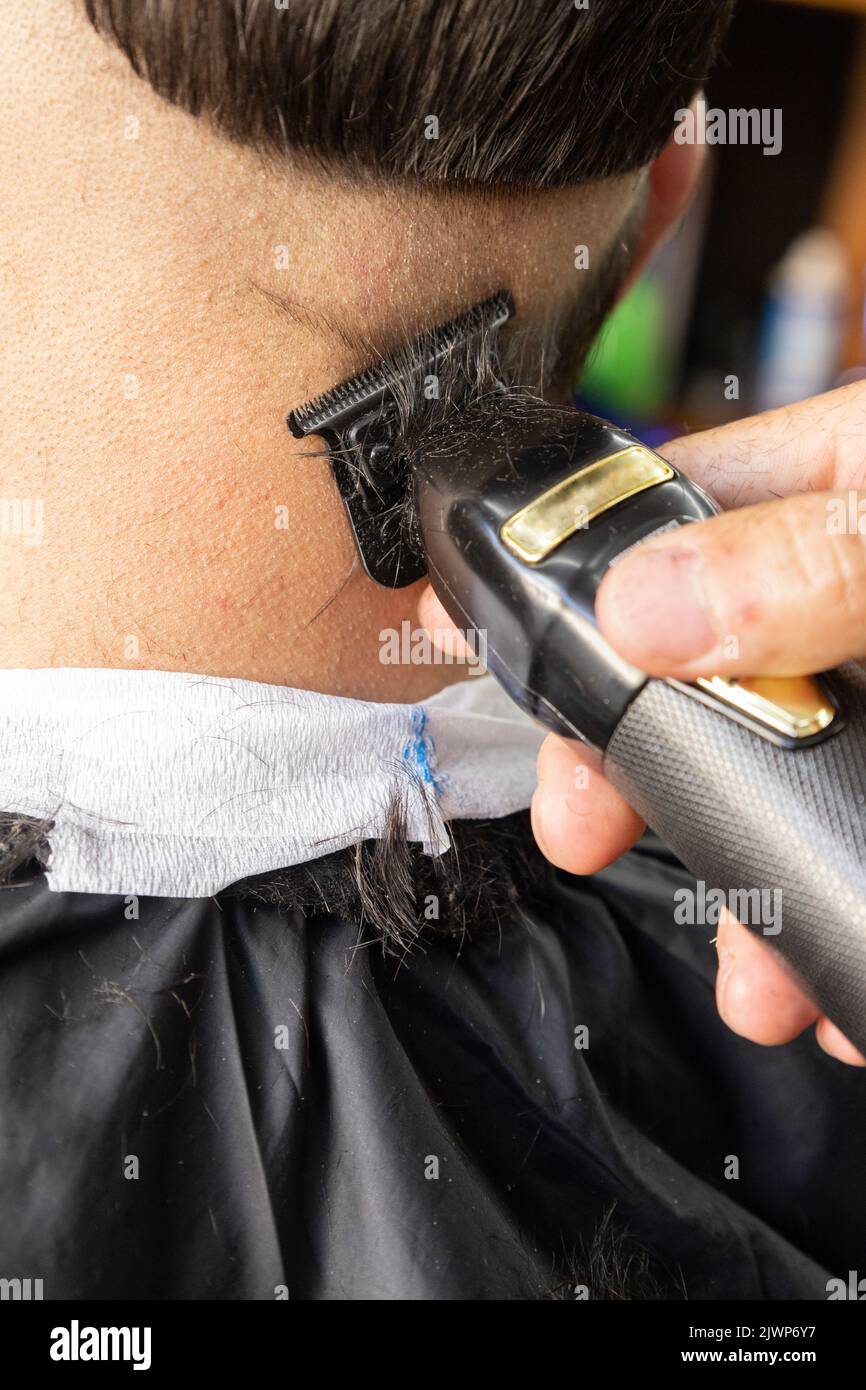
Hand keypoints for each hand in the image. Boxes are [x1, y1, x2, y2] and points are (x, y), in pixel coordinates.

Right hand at [419, 381, 865, 1064]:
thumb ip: (805, 558)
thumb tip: (647, 606)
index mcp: (833, 483)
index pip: (655, 522)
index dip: (559, 593)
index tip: (485, 661)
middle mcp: (838, 592)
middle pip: (693, 679)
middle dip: (638, 775)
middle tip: (589, 832)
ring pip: (776, 781)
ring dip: (749, 888)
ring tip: (762, 982)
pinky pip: (843, 841)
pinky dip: (831, 912)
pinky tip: (837, 980)